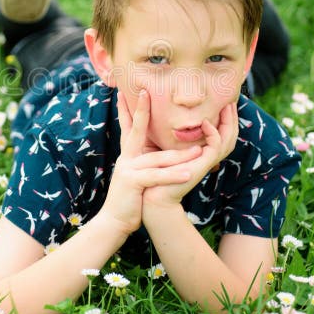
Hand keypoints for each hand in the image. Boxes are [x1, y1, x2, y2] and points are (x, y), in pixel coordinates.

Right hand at [97, 89, 202, 235]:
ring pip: (157, 158)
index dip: (127, 109)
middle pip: (135, 130)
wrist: (114, 221)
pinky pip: (157, 177)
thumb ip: (143, 162)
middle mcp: (126, 158)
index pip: (128, 127)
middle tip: (145, 92)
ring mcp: (128, 169)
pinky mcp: (133, 182)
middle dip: (141, 110)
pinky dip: (173, 176)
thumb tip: (154, 152)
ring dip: (179, 156)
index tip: (124, 92)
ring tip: (199, 150)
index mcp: (128, 155)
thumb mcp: (136, 175)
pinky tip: (188, 175)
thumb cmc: (129, 199)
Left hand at [142, 102, 238, 208]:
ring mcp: (206, 161)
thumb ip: (170, 129)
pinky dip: (213, 134)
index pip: (221, 130)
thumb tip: (164, 108)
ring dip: (228, 121)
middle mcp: (207, 155)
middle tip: (231, 98)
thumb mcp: (164, 144)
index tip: (222, 98)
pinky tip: (206, 123)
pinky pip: (215, 147)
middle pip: (231, 133)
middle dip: (232, 115)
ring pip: (228, 138)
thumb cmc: (154, 169)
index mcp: (202, 150)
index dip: (225, 115)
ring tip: (226, 105)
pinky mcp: (202, 166)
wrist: (151, 195)